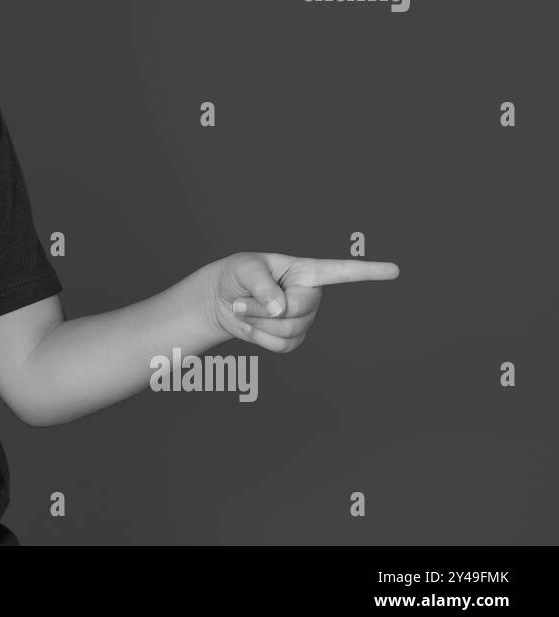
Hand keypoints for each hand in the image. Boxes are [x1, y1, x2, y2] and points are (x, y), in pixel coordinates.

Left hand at [208, 252, 399, 352]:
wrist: (221, 299)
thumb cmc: (236, 275)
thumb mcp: (244, 269)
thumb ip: (262, 285)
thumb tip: (282, 309)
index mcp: (305, 270)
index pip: (341, 272)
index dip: (368, 271)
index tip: (395, 270)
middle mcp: (310, 294)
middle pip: (299, 311)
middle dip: (264, 310)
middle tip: (242, 301)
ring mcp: (304, 318)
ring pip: (289, 331)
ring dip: (258, 324)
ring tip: (244, 309)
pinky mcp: (293, 338)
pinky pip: (282, 347)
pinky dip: (259, 339)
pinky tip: (250, 325)